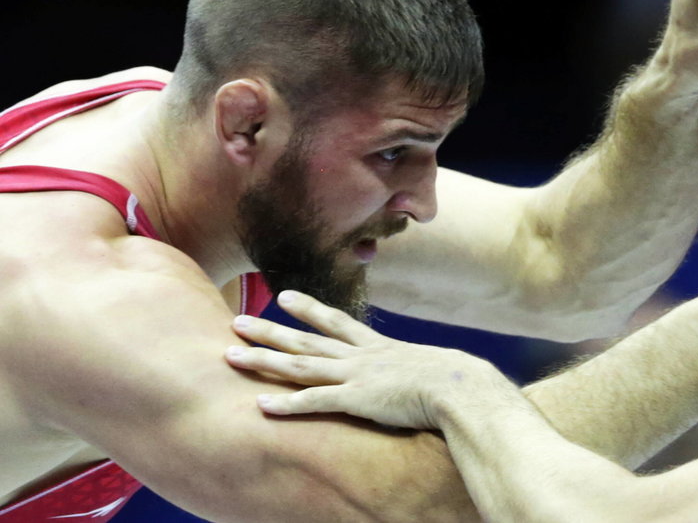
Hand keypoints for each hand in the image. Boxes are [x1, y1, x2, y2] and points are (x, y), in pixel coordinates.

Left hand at [224, 291, 496, 429]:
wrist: (460, 387)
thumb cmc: (457, 382)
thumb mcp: (437, 368)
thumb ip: (425, 370)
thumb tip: (437, 373)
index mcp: (379, 348)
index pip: (337, 323)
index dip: (310, 309)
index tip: (285, 296)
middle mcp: (361, 357)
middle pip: (306, 340)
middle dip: (270, 331)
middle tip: (237, 321)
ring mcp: (356, 376)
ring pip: (300, 365)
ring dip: (264, 360)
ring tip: (231, 354)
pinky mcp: (357, 399)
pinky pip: (314, 401)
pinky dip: (286, 404)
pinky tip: (260, 405)